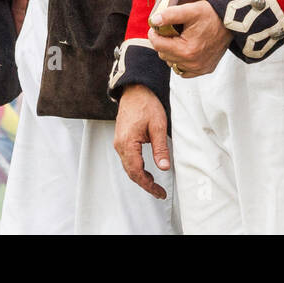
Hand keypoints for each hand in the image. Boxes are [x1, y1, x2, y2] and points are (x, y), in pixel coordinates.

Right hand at [113, 85, 170, 199]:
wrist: (135, 90)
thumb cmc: (146, 104)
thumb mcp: (158, 126)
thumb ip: (160, 148)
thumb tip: (164, 167)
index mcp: (127, 143)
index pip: (137, 172)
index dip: (149, 185)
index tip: (159, 192)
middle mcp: (120, 145)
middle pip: (131, 172)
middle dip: (145, 184)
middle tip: (159, 192)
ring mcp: (119, 143)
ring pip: (128, 167)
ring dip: (140, 177)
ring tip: (154, 184)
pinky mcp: (122, 140)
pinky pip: (127, 159)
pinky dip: (136, 168)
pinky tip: (146, 171)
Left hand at [149, 0, 230, 77]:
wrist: (231, 22)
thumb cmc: (210, 15)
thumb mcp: (190, 10)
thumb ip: (171, 14)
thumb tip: (154, 20)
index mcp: (187, 50)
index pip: (158, 45)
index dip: (154, 34)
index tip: (155, 27)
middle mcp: (193, 63)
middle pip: (164, 55)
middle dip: (163, 43)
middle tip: (169, 31)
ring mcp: (200, 68)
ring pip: (173, 63)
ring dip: (172, 53)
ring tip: (179, 39)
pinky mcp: (206, 69)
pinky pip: (184, 70)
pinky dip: (182, 62)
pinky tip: (186, 50)